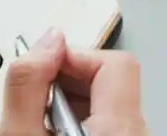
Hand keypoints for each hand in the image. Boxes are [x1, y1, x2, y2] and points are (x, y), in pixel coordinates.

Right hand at [0, 29, 146, 135]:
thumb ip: (29, 85)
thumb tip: (48, 40)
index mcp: (120, 128)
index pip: (115, 62)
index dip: (74, 57)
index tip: (43, 67)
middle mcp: (137, 134)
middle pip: (110, 80)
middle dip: (67, 80)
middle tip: (36, 103)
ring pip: (106, 102)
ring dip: (70, 103)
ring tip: (40, 125)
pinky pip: (107, 122)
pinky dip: (77, 121)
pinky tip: (51, 135)